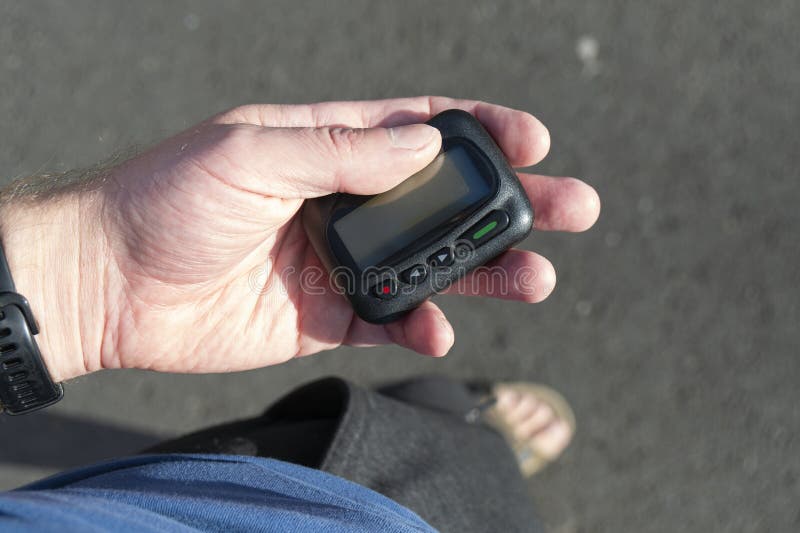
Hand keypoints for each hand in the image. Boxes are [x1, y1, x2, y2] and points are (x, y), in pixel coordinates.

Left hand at [0, 97, 599, 380]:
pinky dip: (420, 328)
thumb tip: (425, 145)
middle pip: (446, 200)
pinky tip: (439, 331)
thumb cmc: (166, 198)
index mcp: (330, 145)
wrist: (110, 281)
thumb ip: (343, 150)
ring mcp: (340, 260)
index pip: (422, 130)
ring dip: (485, 271)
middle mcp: (344, 200)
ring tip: (536, 276)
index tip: (533, 138)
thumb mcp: (253, 152)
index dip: (481, 131)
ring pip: (432, 263)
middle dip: (510, 203)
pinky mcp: (327, 315)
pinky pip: (390, 322)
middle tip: (571, 207)